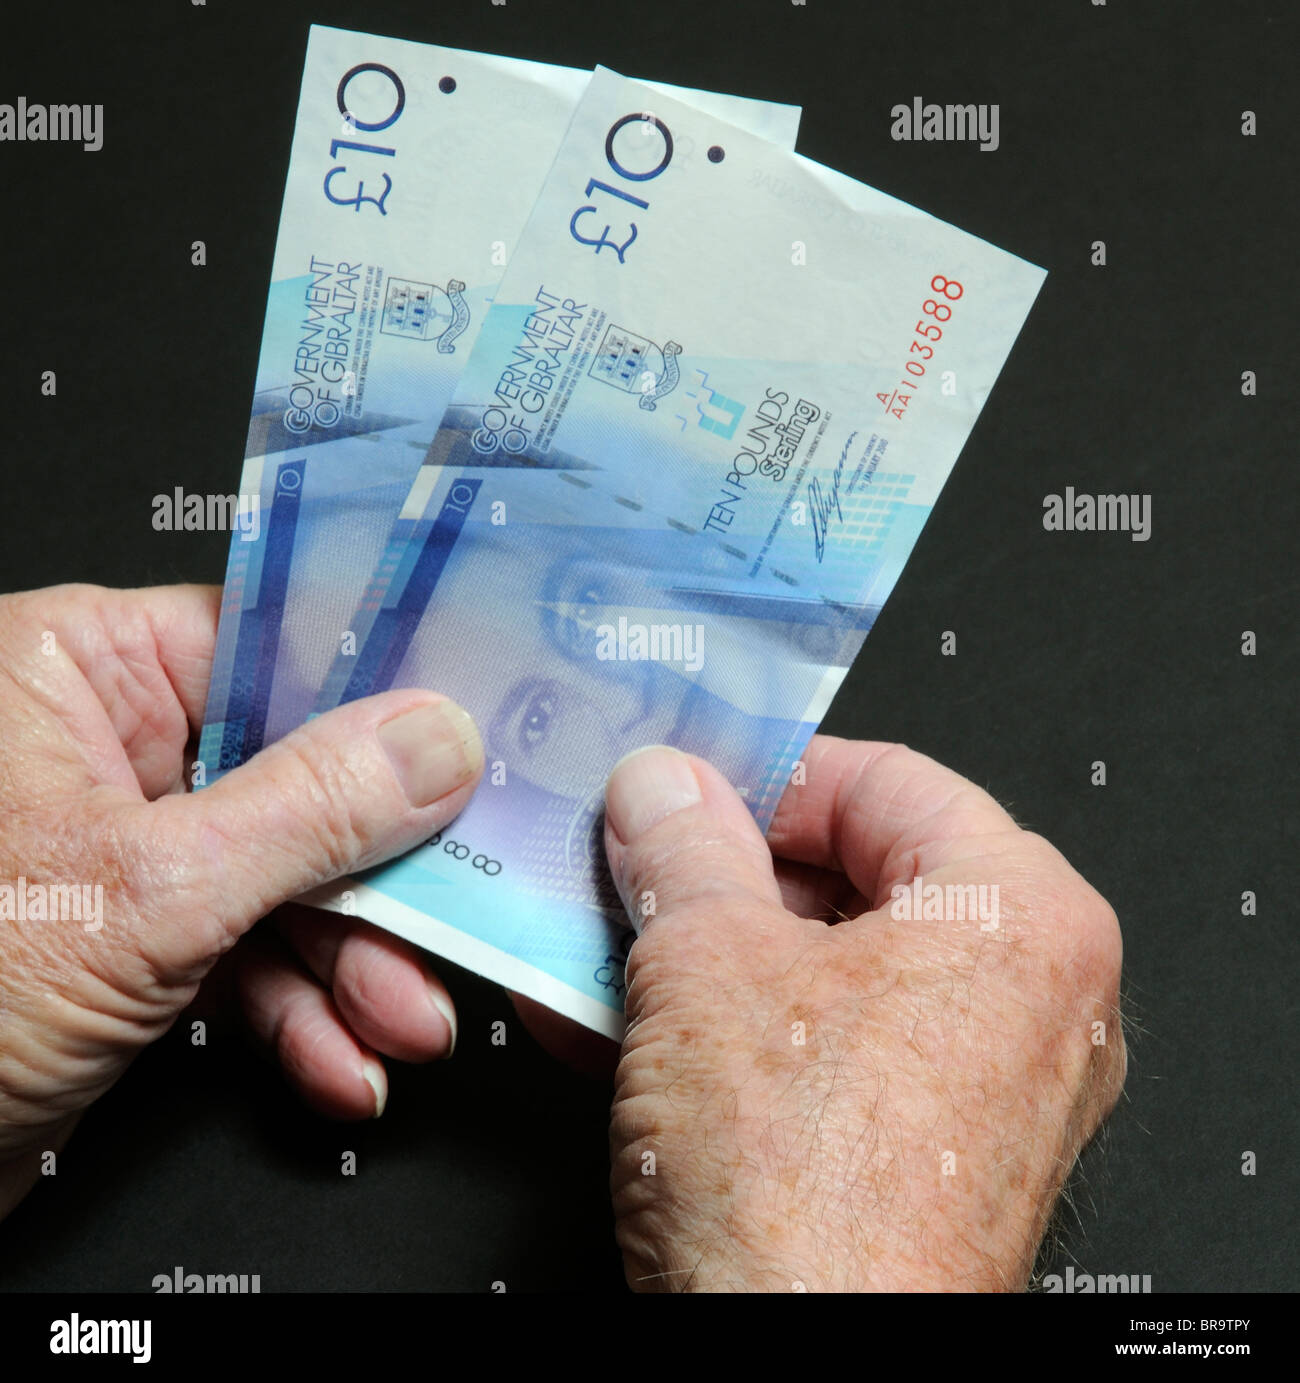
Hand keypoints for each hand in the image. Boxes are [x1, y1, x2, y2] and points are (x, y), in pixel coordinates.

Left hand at [0, 583, 483, 1216]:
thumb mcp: (148, 894)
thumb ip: (306, 811)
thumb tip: (429, 742)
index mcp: (70, 674)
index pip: (268, 646)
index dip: (378, 695)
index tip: (466, 735)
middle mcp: (98, 749)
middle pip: (297, 774)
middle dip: (375, 873)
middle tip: (448, 911)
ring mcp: (120, 848)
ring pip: (284, 876)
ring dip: (353, 960)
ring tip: (401, 1017)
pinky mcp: (130, 936)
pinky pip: (247, 948)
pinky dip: (300, 1008)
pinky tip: (339, 1055)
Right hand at [602, 738, 1124, 1290]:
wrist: (812, 1374)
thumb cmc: (810, 1202)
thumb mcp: (705, 965)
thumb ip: (682, 847)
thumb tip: (664, 792)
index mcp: (1020, 912)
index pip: (884, 780)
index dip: (762, 775)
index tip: (683, 784)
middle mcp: (1031, 996)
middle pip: (853, 877)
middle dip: (717, 876)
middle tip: (635, 866)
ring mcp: (986, 1084)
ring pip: (826, 970)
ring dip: (703, 956)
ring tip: (609, 947)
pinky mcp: (931, 1154)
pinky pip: (828, 1049)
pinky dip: (733, 1029)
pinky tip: (631, 1030)